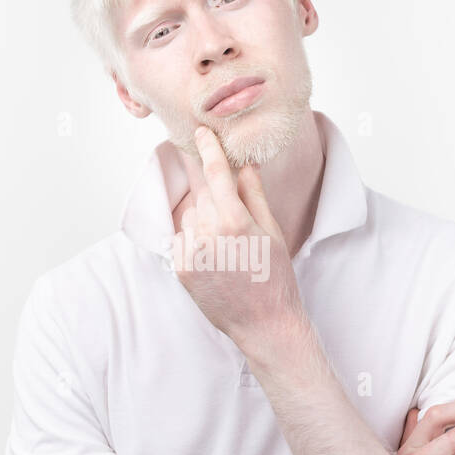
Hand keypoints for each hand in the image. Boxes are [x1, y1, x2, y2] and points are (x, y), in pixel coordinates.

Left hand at [171, 126, 303, 349]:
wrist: (264, 323)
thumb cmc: (275, 277)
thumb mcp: (271, 231)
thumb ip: (253, 194)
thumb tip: (244, 163)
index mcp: (234, 221)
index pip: (215, 173)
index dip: (207, 149)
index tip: (199, 132)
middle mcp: (208, 235)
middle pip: (203, 195)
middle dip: (215, 197)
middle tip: (235, 221)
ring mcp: (191, 253)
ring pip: (190, 216)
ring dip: (204, 219)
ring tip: (228, 245)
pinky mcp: (180, 269)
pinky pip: (182, 239)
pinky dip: (195, 240)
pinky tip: (216, 258)